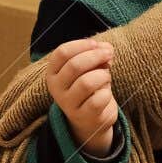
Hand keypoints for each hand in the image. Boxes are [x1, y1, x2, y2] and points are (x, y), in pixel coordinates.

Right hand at [46, 38, 118, 156]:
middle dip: (96, 56)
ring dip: (102, 75)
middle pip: (74, 65)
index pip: (62, 52)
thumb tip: (106, 49)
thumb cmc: (90, 85)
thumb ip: (97, 53)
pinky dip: (107, 93)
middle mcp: (56, 88)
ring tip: (106, 77)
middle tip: (108, 55)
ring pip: (86, 82)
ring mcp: (68, 104)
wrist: (91, 117)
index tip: (96, 45)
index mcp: (53, 72)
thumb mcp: (90, 66)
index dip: (82, 45)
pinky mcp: (83, 116)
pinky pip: (98, 99)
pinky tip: (105, 95)